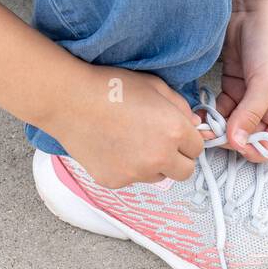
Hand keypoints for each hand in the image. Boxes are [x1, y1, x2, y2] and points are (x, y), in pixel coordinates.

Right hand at [47, 65, 205, 187]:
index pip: (198, 148)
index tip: (175, 133)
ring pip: (159, 177)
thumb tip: (195, 125)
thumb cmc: (112, 87)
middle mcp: (159, 157)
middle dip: (178, 159)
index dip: (187, 139)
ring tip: (132, 143)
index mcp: (174, 132)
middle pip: (185, 171)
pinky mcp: (115, 182)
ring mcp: (136, 173)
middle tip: (160, 144)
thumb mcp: (155, 86)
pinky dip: (128, 168)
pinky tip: (113, 148)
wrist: (69, 101)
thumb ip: (180, 107)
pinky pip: (132, 179)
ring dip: (154, 165)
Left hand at [216, 3, 267, 162]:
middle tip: (212, 136)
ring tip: (203, 125)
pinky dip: (212, 113)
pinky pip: (223, 109)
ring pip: (234, 125)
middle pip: (252, 138)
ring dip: (219, 127)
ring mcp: (252, 96)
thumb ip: (251, 114)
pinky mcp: (235, 85)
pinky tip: (201, 112)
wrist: (254, 4)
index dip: (257, 151)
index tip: (235, 145)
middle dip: (233, 139)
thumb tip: (238, 144)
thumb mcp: (266, 81)